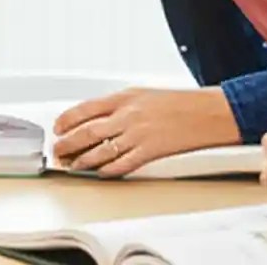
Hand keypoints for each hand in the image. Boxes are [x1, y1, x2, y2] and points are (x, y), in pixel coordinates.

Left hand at [51, 88, 241, 177]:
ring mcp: (137, 135)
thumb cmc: (180, 102)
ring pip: (100, 151)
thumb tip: (97, 117)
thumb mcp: (144, 94)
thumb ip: (120, 105)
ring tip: (72, 165)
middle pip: (87, 132)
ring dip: (82, 160)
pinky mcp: (149, 153)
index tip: (58, 128)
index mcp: (125, 98)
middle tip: (58, 151)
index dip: (67, 120)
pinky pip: (121, 165)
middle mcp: (128, 116)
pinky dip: (106, 170)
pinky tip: (98, 173)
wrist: (208, 113)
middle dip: (68, 143)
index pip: (85, 109)